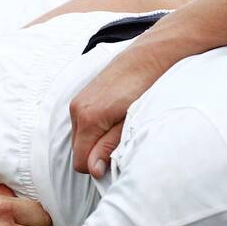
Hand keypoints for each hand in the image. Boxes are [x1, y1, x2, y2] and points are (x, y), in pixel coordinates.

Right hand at [69, 37, 172, 178]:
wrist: (149, 56)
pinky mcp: (82, 96)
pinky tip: (114, 119)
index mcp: (88, 119)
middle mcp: (77, 110)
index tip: (116, 161)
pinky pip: (82, 124)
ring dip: (96, 140)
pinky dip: (95, 129)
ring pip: (80, 137)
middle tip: (122, 144)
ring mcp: (77, 102)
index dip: (97, 167)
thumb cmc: (145, 88)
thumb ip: (109, 147)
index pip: (80, 161)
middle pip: (78, 150)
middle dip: (96, 154)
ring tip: (120, 129)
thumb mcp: (130, 124)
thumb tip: (93, 169)